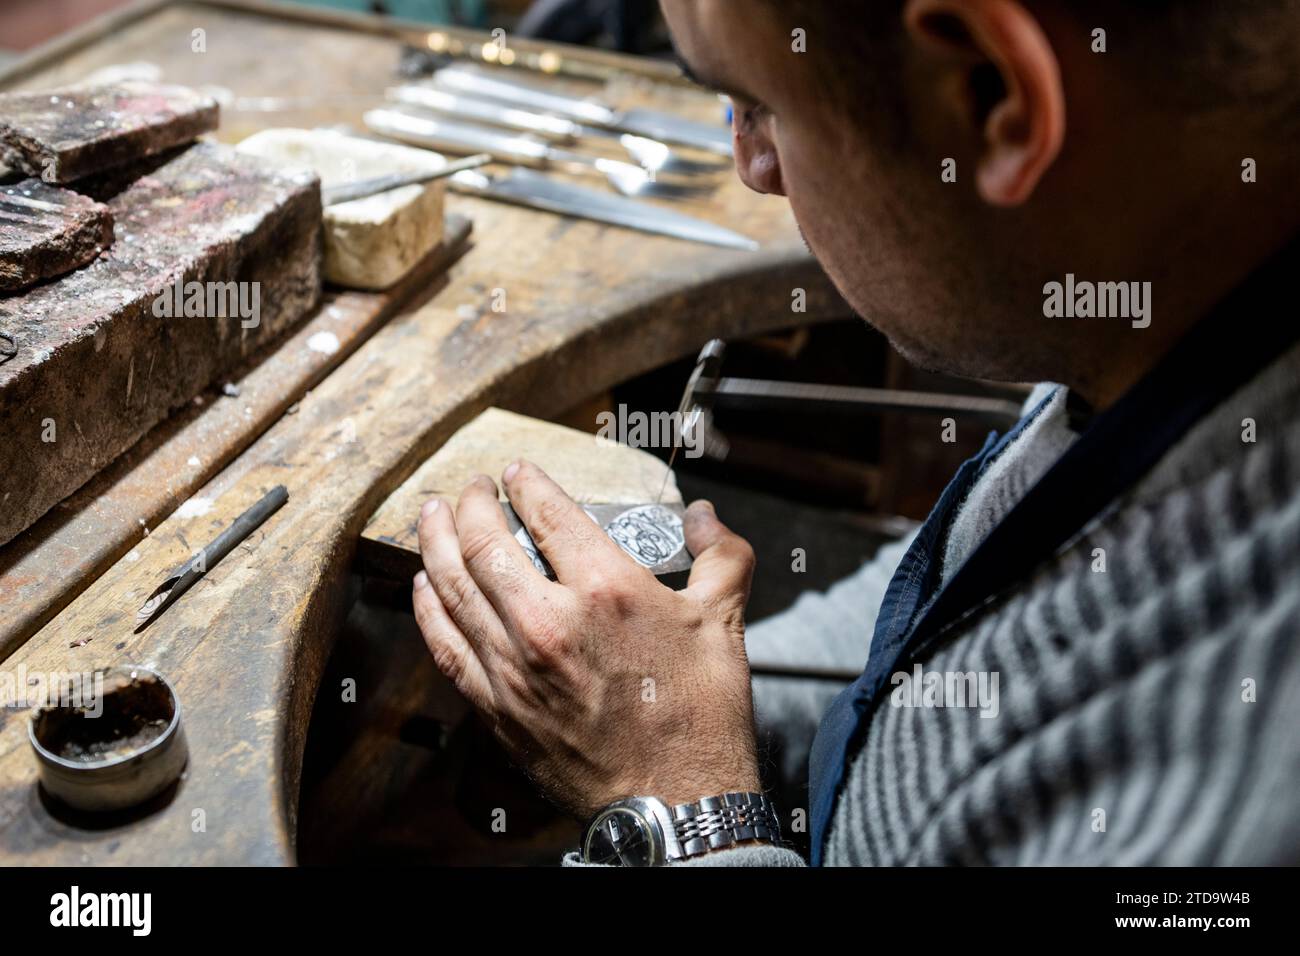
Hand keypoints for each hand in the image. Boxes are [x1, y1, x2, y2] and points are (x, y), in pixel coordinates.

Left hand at [411, 459, 760, 817]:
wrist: (677, 802)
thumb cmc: (701, 715)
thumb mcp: (725, 622)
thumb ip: (722, 556)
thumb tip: (705, 516)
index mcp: (607, 590)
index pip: (548, 513)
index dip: (525, 482)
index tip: (516, 471)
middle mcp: (550, 622)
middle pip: (486, 542)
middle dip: (471, 504)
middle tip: (472, 488)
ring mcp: (515, 667)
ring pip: (454, 587)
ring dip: (436, 541)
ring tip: (432, 514)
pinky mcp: (497, 707)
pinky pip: (446, 644)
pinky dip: (428, 607)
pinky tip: (424, 585)